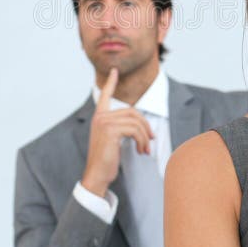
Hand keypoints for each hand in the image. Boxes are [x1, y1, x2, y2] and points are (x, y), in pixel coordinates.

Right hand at [81, 68, 153, 196]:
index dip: (111, 82)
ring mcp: (104, 122)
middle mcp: (100, 117)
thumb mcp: (113, 141)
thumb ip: (122, 128)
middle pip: (132, 111)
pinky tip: (140, 151)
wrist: (97, 175)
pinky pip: (135, 130)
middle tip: (151, 140)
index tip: (114, 71)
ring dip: (145, 137)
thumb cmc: (106, 160)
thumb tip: (143, 126)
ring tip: (145, 150)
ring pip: (136, 121)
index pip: (105, 95)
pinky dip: (142, 141)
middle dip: (145, 126)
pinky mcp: (110, 130)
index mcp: (99, 117)